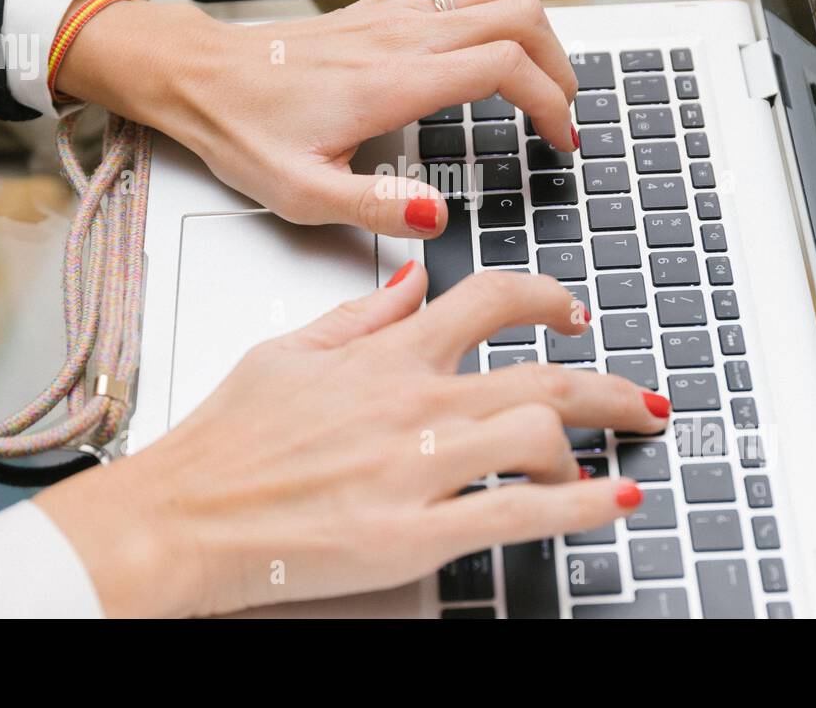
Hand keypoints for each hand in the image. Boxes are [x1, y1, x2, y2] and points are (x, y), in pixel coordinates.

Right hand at [35, 268, 670, 617]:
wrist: (176, 517)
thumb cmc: (222, 441)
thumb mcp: (288, 352)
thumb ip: (359, 315)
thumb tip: (409, 283)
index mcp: (384, 355)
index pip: (489, 298)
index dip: (547, 299)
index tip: (571, 313)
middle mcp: (411, 400)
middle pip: (543, 372)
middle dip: (608, 383)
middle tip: (639, 396)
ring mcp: (416, 465)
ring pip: (539, 432)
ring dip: (590, 445)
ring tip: (608, 461)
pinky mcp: (413, 533)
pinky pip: (518, 513)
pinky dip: (582, 507)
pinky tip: (618, 503)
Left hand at [56, 0, 577, 238]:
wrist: (196, 77)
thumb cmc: (242, 130)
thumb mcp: (301, 193)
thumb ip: (374, 209)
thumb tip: (435, 219)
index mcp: (392, 82)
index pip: (504, 67)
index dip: (550, 101)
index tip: (559, 139)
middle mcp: (400, 36)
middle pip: (517, 16)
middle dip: (559, 64)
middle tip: (562, 112)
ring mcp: (391, 13)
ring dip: (530, 26)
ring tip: (536, 75)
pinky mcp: (376, 6)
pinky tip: (473, 22)